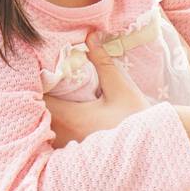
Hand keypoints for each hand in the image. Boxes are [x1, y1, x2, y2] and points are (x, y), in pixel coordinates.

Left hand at [44, 30, 151, 146]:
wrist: (153, 147)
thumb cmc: (137, 119)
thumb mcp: (121, 88)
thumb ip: (102, 62)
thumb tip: (91, 36)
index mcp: (72, 118)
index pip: (40, 98)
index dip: (38, 82)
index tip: (44, 69)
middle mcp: (64, 135)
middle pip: (37, 113)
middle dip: (38, 95)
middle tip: (46, 78)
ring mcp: (68, 147)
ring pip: (44, 126)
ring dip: (45, 111)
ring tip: (52, 93)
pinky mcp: (75, 154)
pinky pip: (54, 137)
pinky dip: (53, 125)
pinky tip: (63, 114)